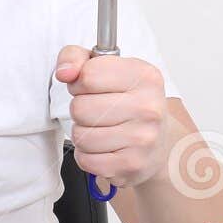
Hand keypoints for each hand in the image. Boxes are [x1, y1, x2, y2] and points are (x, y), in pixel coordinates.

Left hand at [54, 45, 168, 188]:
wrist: (157, 142)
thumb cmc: (126, 102)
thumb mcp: (103, 68)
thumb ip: (75, 57)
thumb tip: (65, 72)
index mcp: (144, 76)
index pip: (88, 75)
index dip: (79, 83)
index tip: (91, 88)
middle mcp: (148, 106)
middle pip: (80, 108)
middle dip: (80, 111)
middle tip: (97, 112)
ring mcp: (143, 138)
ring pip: (81, 136)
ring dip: (83, 135)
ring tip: (101, 130)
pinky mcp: (133, 164)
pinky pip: (87, 160)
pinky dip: (88, 156)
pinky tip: (104, 149)